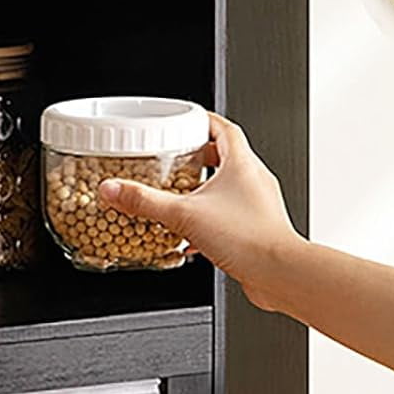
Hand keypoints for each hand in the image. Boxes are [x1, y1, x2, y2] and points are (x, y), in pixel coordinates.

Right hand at [98, 114, 303, 309]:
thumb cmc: (249, 239)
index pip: (223, 128)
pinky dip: (209, 217)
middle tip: (176, 158)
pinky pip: (230, 213)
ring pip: (228, 186)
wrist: (279, 274)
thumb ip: (145, 201)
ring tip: (179, 195)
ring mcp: (258, 205)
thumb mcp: (184, 214)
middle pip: (225, 155)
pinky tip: (190, 233)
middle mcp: (254, 181)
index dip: (203, 121)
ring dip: (204, 188)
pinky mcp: (256, 227)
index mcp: (242, 164)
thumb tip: (114, 189)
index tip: (185, 120)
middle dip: (198, 156)